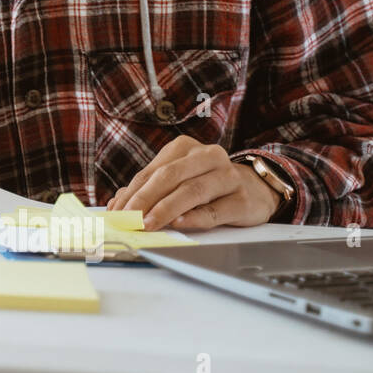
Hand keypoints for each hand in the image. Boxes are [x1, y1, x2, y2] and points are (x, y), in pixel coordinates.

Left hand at [106, 136, 280, 230]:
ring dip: (165, 209)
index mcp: (184, 148)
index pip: (151, 172)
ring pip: (191, 191)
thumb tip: (117, 207)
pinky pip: (214, 209)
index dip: (131, 193)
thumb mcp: (178, 180)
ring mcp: (227, 176)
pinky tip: (179, 223)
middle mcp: (207, 156)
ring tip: (148, 224)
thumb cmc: (207, 184)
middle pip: (169, 177)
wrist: (255, 188)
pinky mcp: (242, 199)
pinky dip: (194, 217)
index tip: (116, 212)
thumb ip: (149, 190)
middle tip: (129, 219)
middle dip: (145, 199)